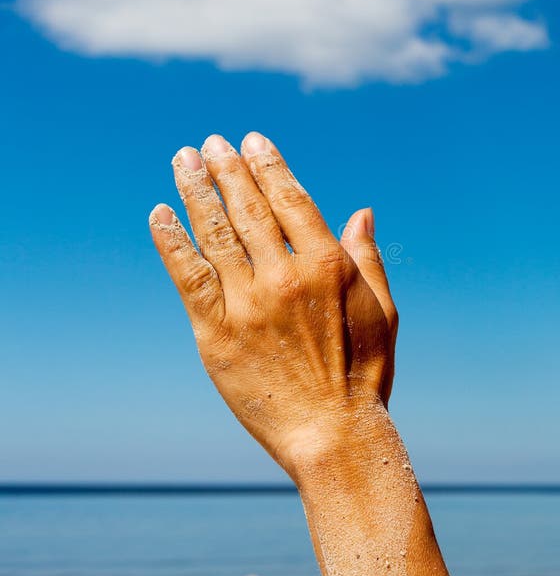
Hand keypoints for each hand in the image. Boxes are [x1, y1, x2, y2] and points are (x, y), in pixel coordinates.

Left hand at [150, 132, 397, 479]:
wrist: (332, 434)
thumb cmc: (364, 374)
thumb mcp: (383, 310)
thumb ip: (367, 256)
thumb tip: (361, 211)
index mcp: (327, 266)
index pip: (290, 199)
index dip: (268, 166)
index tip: (251, 141)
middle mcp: (284, 277)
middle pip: (247, 209)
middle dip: (227, 170)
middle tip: (210, 143)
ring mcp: (248, 304)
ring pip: (215, 234)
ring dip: (196, 191)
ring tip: (183, 160)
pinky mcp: (216, 333)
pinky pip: (188, 277)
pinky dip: (172, 242)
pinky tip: (160, 214)